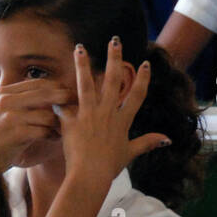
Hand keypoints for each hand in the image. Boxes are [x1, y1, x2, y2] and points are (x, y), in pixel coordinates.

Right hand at [0, 78, 63, 171]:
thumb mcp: (7, 113)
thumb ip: (26, 102)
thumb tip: (57, 93)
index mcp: (5, 93)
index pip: (39, 83)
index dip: (58, 87)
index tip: (71, 94)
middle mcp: (6, 100)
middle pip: (45, 93)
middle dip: (64, 100)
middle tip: (77, 106)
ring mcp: (9, 116)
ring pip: (47, 115)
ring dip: (58, 124)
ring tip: (61, 130)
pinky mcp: (14, 133)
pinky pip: (43, 131)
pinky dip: (52, 135)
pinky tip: (54, 138)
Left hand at [58, 37, 169, 187]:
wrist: (90, 176)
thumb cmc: (110, 167)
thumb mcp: (130, 153)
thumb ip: (148, 143)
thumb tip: (168, 139)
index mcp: (123, 121)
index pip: (137, 95)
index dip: (143, 78)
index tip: (146, 63)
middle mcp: (108, 113)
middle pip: (113, 80)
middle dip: (114, 58)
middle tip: (114, 40)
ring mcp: (89, 115)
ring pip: (86, 84)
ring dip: (83, 64)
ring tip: (79, 48)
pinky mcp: (72, 121)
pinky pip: (63, 106)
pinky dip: (57, 98)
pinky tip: (48, 85)